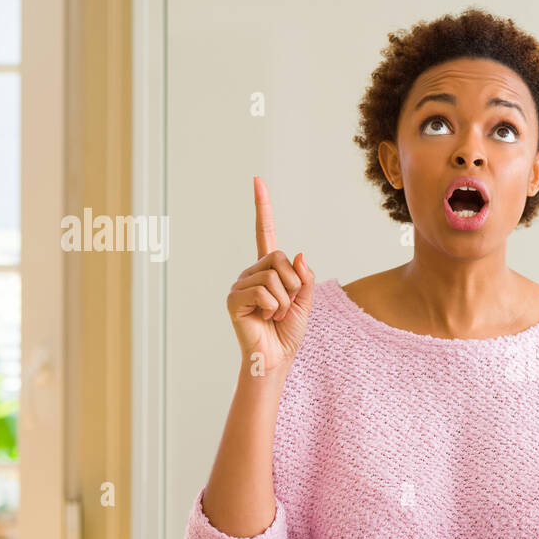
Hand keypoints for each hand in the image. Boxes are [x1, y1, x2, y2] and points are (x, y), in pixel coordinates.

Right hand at [226, 176, 314, 375]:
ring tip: (275, 315)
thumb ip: (304, 278)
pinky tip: (264, 318)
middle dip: (293, 284)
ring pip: (274, 276)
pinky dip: (272, 307)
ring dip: (284, 300)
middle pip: (280, 257)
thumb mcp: (305, 302)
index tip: (257, 180)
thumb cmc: (287, 331)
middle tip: (286, 305)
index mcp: (269, 269)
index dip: (262, 207)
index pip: (265, 232)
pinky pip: (263, 291)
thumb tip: (297, 254)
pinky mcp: (233, 298)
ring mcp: (240, 284)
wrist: (276, 358)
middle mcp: (252, 272)